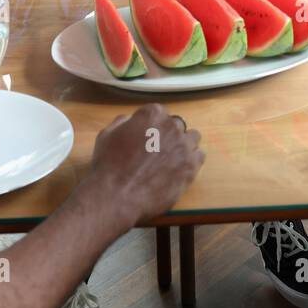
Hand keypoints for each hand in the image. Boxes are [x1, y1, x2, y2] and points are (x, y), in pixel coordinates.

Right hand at [86, 104, 203, 225]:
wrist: (118, 195)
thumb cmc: (108, 165)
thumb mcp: (107, 135)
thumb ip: (123, 122)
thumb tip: (131, 120)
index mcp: (152, 114)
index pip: (159, 112)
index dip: (152, 126)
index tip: (147, 137)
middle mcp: (171, 126)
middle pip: (176, 125)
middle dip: (168, 135)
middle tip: (157, 151)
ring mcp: (184, 146)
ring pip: (192, 137)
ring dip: (183, 145)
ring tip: (172, 160)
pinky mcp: (192, 166)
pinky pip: (200, 156)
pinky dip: (192, 160)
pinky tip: (180, 169)